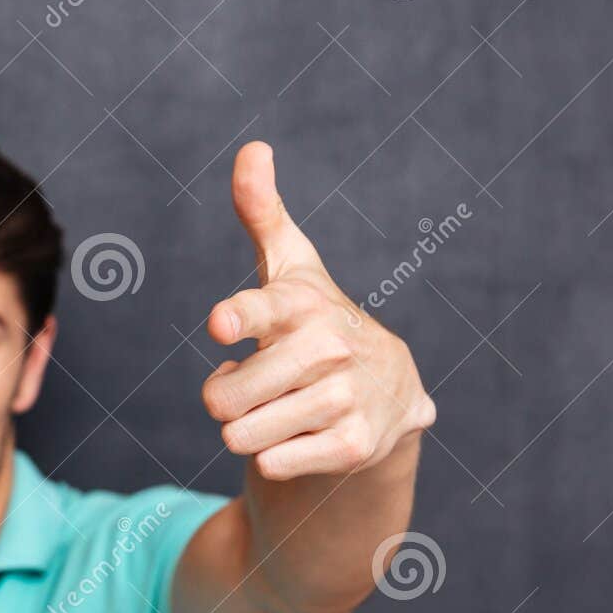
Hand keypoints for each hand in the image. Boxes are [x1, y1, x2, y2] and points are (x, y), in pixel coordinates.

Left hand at [202, 142, 435, 480]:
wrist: (388, 391)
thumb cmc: (315, 321)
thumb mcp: (291, 268)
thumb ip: (262, 212)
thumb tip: (253, 148)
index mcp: (302, 303)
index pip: (259, 310)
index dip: (238, 318)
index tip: (224, 323)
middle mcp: (327, 348)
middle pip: (224, 398)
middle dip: (223, 398)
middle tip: (254, 384)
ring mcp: (344, 399)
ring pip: (242, 436)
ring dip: (246, 429)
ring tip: (278, 407)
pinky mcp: (352, 447)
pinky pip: (271, 464)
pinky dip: (272, 456)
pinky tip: (299, 434)